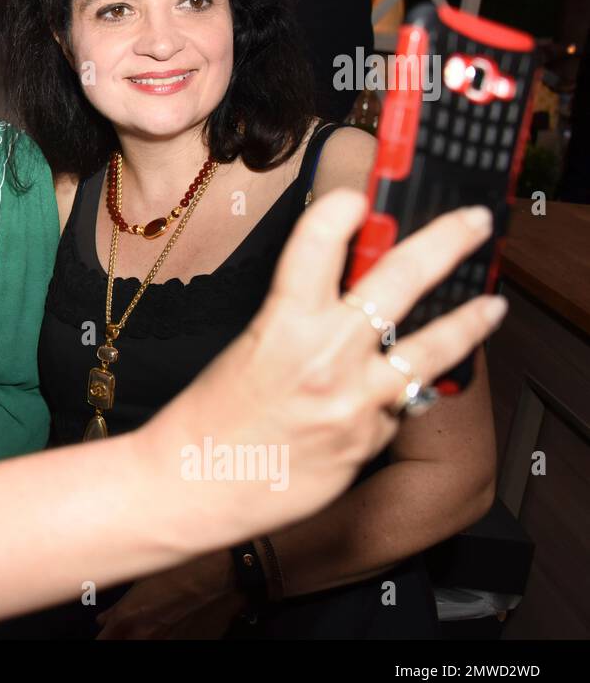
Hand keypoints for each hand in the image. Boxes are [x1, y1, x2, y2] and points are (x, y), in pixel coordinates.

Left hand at [96, 552, 247, 638]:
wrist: (221, 576)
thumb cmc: (181, 570)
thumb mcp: (141, 582)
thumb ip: (118, 609)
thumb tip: (104, 620)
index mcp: (127, 620)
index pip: (104, 641)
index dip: (105, 637)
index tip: (108, 633)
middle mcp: (145, 637)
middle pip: (123, 644)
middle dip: (124, 637)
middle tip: (133, 625)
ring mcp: (169, 644)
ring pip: (147, 644)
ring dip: (147, 636)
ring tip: (157, 620)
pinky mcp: (189, 645)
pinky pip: (172, 644)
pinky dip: (169, 637)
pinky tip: (174, 623)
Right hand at [144, 189, 507, 547]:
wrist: (192, 485)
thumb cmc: (208, 416)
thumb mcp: (248, 347)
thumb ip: (300, 316)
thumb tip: (351, 286)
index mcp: (282, 324)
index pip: (319, 243)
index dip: (341, 209)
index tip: (358, 197)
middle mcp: (325, 357)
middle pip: (400, 279)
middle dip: (445, 241)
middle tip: (473, 223)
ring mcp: (353, 403)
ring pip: (430, 350)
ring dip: (468, 322)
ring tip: (491, 307)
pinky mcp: (366, 442)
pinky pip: (396, 408)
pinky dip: (396, 396)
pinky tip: (390, 394)